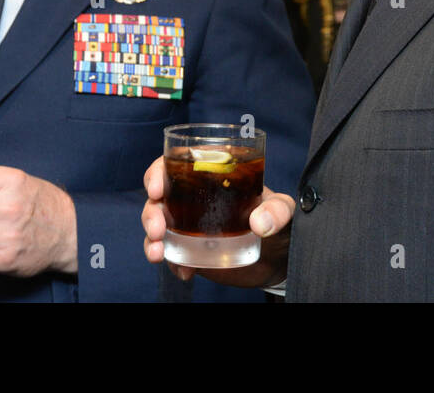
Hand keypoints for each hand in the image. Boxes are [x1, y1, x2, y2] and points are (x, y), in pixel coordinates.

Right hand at [141, 155, 294, 288]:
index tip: (156, 188)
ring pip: (157, 225)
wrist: (278, 257)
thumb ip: (278, 211)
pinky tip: (185, 272)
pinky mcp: (190, 249)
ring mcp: (188, 224)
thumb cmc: (278, 220)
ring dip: (151, 238)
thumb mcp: (283, 209)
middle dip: (151, 211)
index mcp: (210, 174)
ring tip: (158, 253)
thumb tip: (260, 223)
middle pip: (158, 196)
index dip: (158, 171)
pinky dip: (171, 263)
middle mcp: (193, 196)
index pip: (175, 162)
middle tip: (157, 228)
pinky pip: (171, 253)